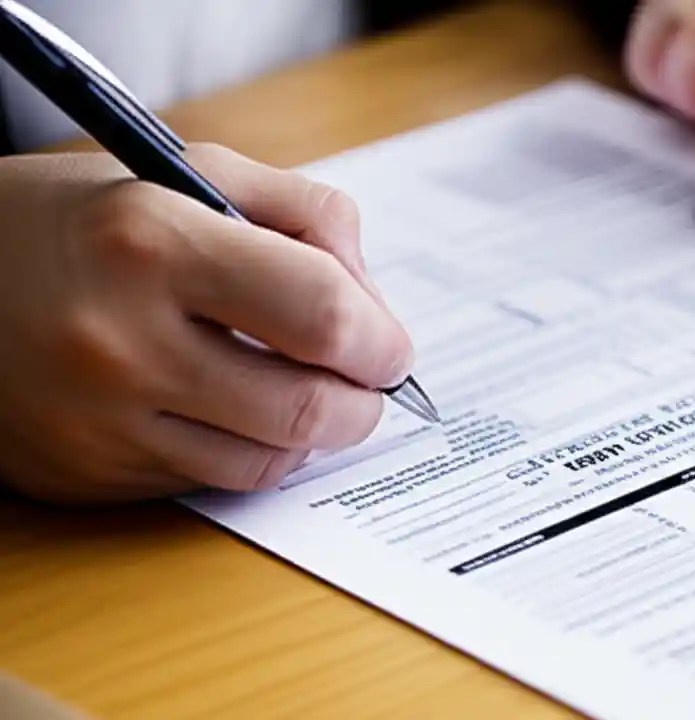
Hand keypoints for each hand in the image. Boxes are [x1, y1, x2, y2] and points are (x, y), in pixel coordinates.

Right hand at [0, 145, 412, 502]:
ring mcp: (97, 421)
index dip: (381, 338)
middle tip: (366, 378)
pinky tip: (241, 413)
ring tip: (306, 390)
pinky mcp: (85, 475)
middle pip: (308, 407)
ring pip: (269, 461)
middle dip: (364, 399)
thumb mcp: (188, 172)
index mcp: (151, 243)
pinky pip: (211, 483)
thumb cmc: (82, 217)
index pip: (321, 315)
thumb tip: (372, 302)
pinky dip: (250, 452)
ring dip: (314, 432)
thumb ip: (303, 214)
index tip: (388, 344)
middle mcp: (120, 342)